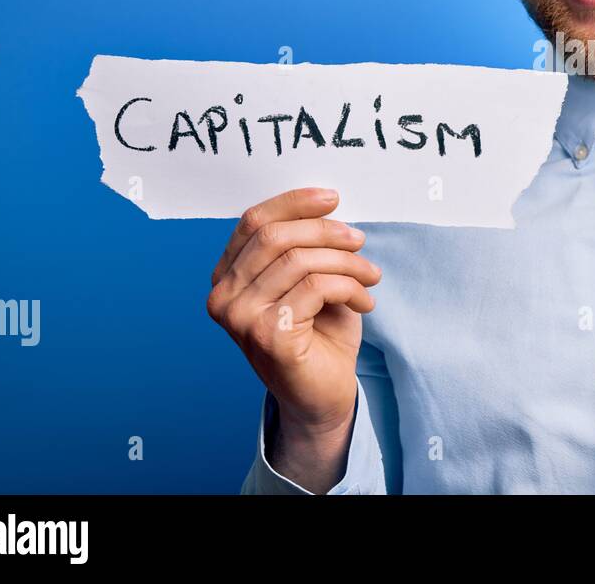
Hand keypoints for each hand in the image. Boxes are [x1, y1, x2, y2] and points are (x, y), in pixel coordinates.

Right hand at [207, 188, 380, 453]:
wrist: (323, 396)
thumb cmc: (318, 334)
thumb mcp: (309, 279)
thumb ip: (305, 245)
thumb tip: (327, 205)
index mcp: (227, 277)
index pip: (253, 222)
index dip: (294, 203)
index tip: (332, 197)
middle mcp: (224, 297)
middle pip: (275, 236)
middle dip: (326, 232)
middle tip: (359, 242)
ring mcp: (241, 318)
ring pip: (300, 260)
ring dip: (347, 263)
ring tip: (371, 277)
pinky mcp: (269, 335)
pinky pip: (316, 288)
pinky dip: (350, 288)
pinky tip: (364, 303)